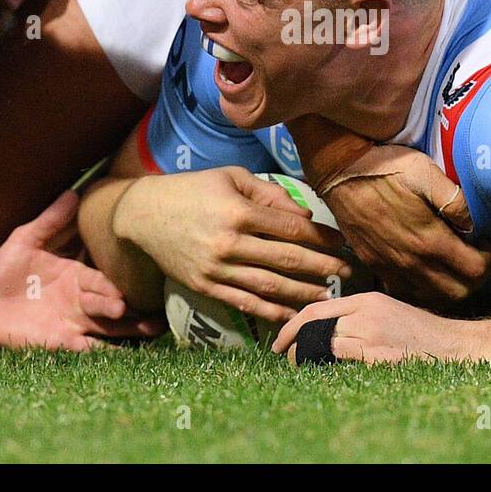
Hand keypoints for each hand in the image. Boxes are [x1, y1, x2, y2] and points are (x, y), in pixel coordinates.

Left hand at [0, 191, 164, 350]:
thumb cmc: (2, 270)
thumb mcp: (24, 240)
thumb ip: (49, 221)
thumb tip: (72, 192)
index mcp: (76, 274)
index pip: (101, 279)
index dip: (114, 283)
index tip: (129, 286)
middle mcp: (81, 299)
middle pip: (109, 303)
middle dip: (125, 306)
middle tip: (133, 308)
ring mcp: (74, 322)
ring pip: (109, 326)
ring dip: (130, 327)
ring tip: (151, 329)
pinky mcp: (62, 342)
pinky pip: (90, 349)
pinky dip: (108, 352)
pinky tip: (125, 356)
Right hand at [114, 167, 352, 321]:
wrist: (143, 215)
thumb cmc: (193, 190)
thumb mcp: (232, 177)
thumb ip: (270, 194)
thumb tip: (305, 215)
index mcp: (238, 211)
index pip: (292, 228)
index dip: (322, 237)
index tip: (342, 243)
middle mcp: (229, 243)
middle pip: (287, 260)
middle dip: (322, 267)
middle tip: (347, 272)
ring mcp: (216, 268)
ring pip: (270, 286)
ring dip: (303, 293)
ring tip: (328, 295)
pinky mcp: (205, 286)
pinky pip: (244, 302)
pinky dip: (271, 310)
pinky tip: (293, 313)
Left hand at [272, 291, 472, 363]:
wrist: (453, 345)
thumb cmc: (421, 333)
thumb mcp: (388, 311)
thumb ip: (358, 316)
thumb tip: (324, 330)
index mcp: (367, 299)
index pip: (318, 308)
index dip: (293, 324)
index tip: (280, 339)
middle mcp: (366, 313)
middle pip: (315, 325)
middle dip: (293, 341)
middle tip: (282, 355)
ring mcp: (372, 334)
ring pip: (324, 343)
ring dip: (308, 357)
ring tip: (302, 366)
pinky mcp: (378, 355)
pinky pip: (341, 359)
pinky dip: (329, 366)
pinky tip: (327, 373)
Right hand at [320, 145, 490, 307]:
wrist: (340, 172)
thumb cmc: (385, 168)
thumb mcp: (426, 172)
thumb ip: (454, 201)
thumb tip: (473, 225)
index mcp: (429, 240)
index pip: (475, 271)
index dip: (488, 260)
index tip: (485, 242)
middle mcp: (411, 262)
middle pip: (458, 293)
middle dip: (475, 279)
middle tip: (474, 256)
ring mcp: (391, 268)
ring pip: (432, 298)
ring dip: (449, 286)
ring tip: (452, 264)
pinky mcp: (375, 266)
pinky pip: (405, 292)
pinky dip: (422, 289)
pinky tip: (425, 268)